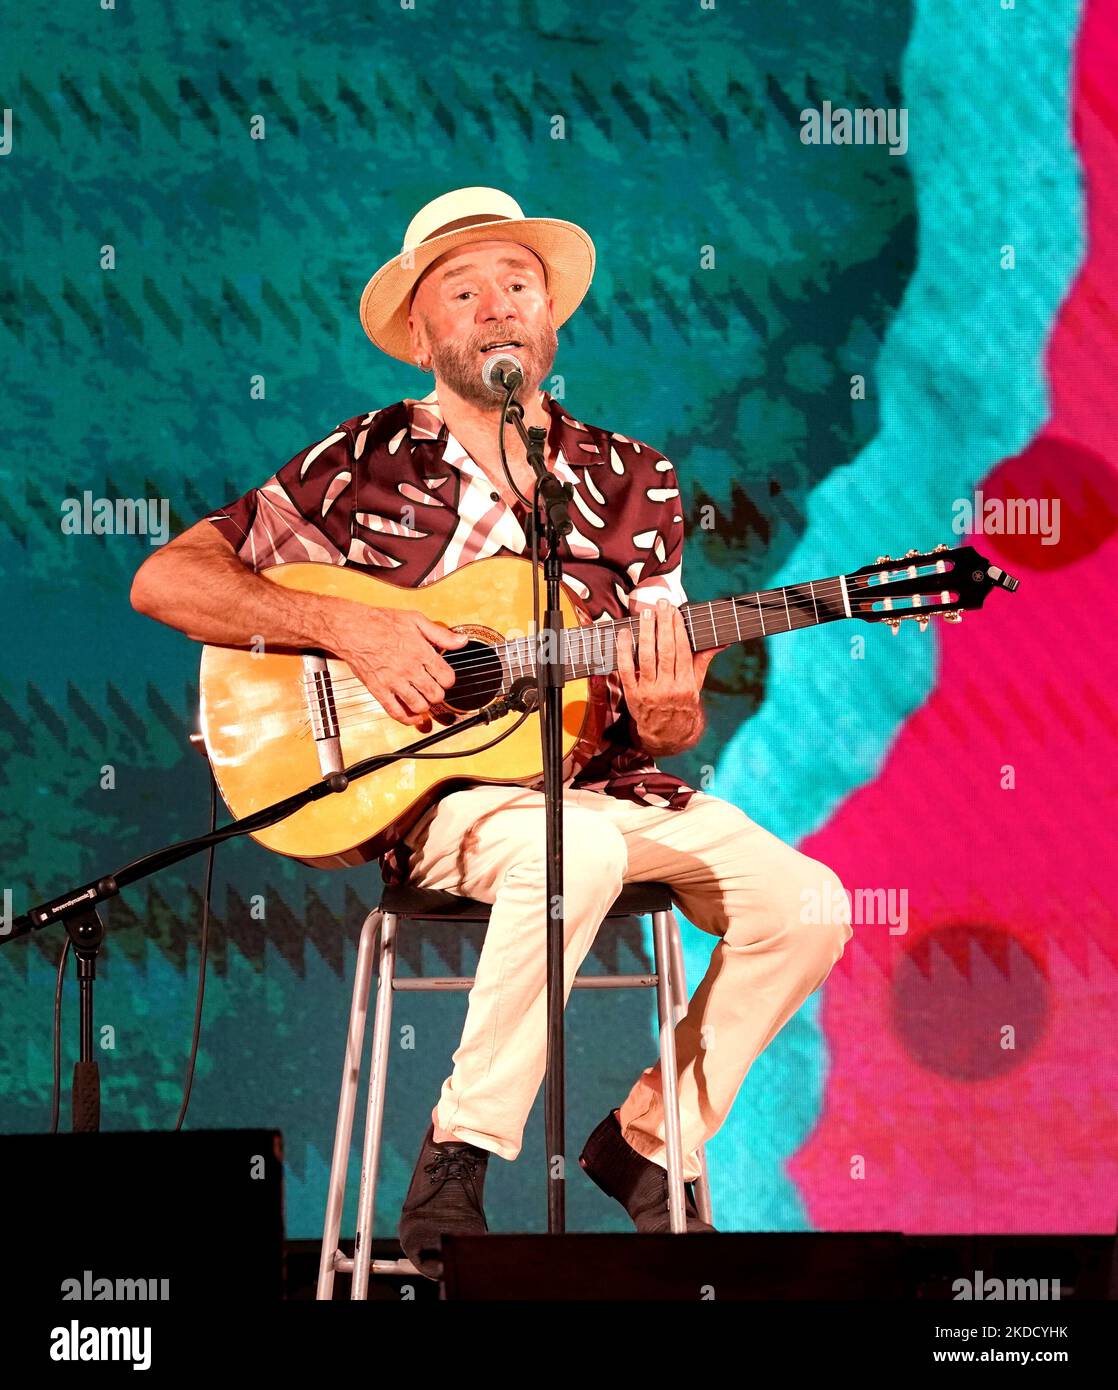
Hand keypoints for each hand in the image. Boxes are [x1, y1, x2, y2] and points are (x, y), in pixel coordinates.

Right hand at [324, 600, 467, 729]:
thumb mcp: (416, 620)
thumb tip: (462, 641)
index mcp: (420, 652)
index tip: (443, 678)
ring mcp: (393, 681)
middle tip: (433, 688)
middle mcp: (409, 669)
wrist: (352, 629)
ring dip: (425, 705)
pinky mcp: (379, 690)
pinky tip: (412, 715)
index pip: (446, 677)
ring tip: (422, 698)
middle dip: (438, 694)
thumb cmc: (382, 622)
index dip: (448, 680)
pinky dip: (407, 718)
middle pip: (435, 694)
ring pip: (419, 705)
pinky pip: (396, 712)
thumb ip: (441, 634)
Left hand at [616, 598, 729, 755]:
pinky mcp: (632, 695)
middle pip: (665, 651)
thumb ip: (703, 660)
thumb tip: (722, 642)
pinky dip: (624, 651)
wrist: (666, 735)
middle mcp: (668, 688)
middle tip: (661, 604)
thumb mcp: (696, 685)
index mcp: (686, 684)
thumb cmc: (682, 704)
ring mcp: (649, 692)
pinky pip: (626, 670)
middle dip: (663, 625)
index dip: (678, 629)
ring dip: (645, 633)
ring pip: (646, 658)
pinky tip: (624, 634)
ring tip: (645, 614)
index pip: (682, 651)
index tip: (675, 611)